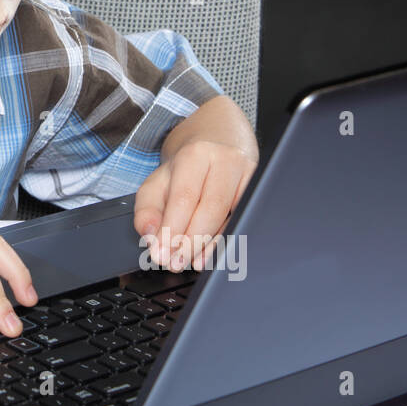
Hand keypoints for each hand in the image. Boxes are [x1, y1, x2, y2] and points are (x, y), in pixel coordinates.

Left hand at [133, 139, 257, 271]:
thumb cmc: (185, 167)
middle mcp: (225, 161)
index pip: (184, 197)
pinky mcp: (259, 188)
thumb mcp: (157, 182)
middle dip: (190, 242)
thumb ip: (147, 210)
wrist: (215, 142)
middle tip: (174, 263)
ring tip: (188, 261)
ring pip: (230, 217)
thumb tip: (150, 236)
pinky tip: (208, 254)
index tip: (160, 254)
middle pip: (210, 209)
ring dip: (207, 246)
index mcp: (196, 154)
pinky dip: (223, 242)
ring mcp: (248, 174)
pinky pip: (241, 220)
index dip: (172, 229)